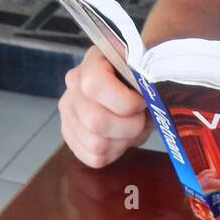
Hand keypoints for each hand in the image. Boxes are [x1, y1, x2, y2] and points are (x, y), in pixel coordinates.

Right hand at [58, 47, 149, 167]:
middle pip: (94, 121)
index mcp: (93, 61)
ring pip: (95, 144)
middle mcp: (74, 85)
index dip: (125, 101)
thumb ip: (150, 76)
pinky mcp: (71, 135)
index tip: (142, 102)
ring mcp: (69, 111)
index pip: (95, 84)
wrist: (132, 90)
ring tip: (132, 130)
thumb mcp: (148, 71)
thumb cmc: (142, 81)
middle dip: (129, 127)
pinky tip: (121, 139)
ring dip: (123, 142)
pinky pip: (93, 158)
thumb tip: (150, 97)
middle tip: (141, 119)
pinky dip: (114, 154)